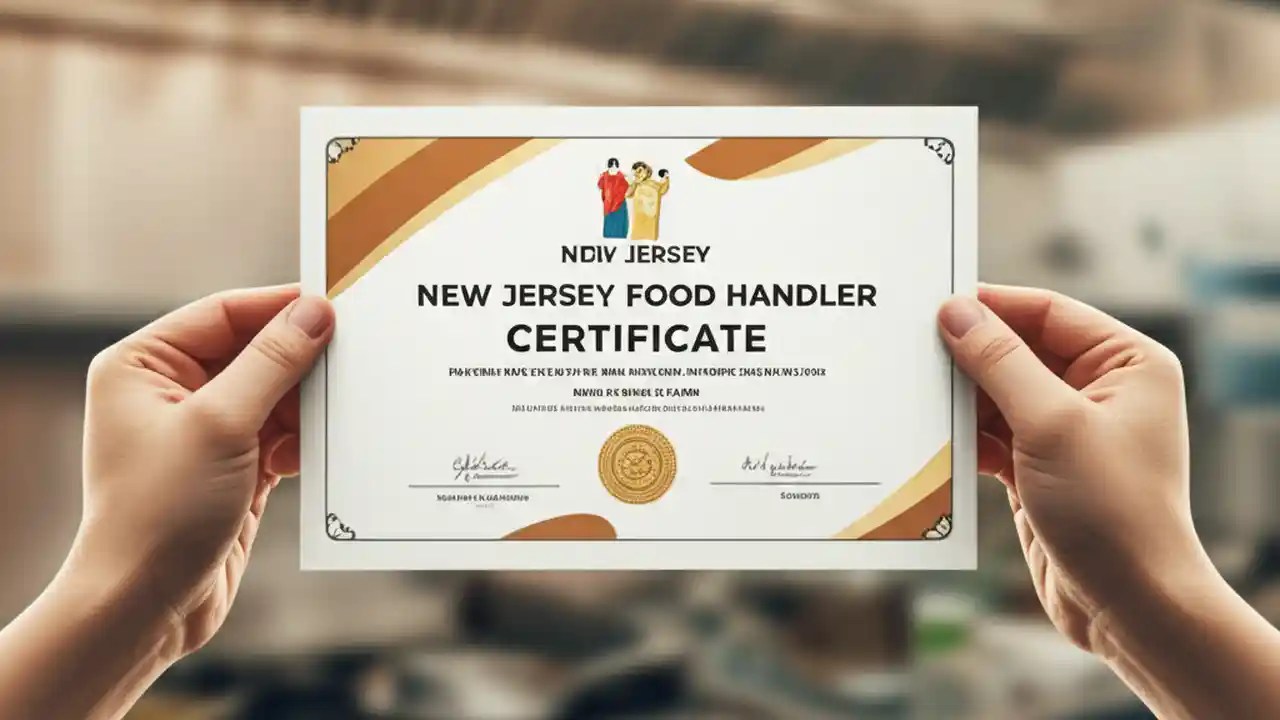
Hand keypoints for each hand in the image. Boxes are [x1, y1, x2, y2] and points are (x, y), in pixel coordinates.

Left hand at [72, 285, 332, 657]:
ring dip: (304, 410)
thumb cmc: (159, 512)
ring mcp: (202, 432)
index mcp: (144, 365)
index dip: (280, 308)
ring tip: (332, 419)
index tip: (337, 306)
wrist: (145, 605)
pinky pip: (279, 436)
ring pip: (273, 396)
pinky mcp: (232, 468)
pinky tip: (307, 460)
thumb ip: (273, 362)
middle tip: (351, 363)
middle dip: (300, 364)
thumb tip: (316, 312)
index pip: (225, 314)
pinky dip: (300, 443)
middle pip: (255, 353)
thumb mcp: (221, 424)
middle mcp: (169, 392)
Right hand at [938, 285, 1205, 652]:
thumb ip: (999, 362)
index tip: (932, 305)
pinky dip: (965, 438)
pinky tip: (933, 440)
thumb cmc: (1113, 511)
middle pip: (1018, 351)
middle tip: (912, 352)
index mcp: (1127, 363)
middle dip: (969, 356)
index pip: (1047, 313)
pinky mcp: (1041, 468)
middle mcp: (1102, 390)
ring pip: (999, 395)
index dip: (990, 306)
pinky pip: (993, 436)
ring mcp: (1070, 431)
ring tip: (915, 397)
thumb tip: (955, 312)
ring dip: (961, 401)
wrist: (1129, 605)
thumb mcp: (1051, 424)